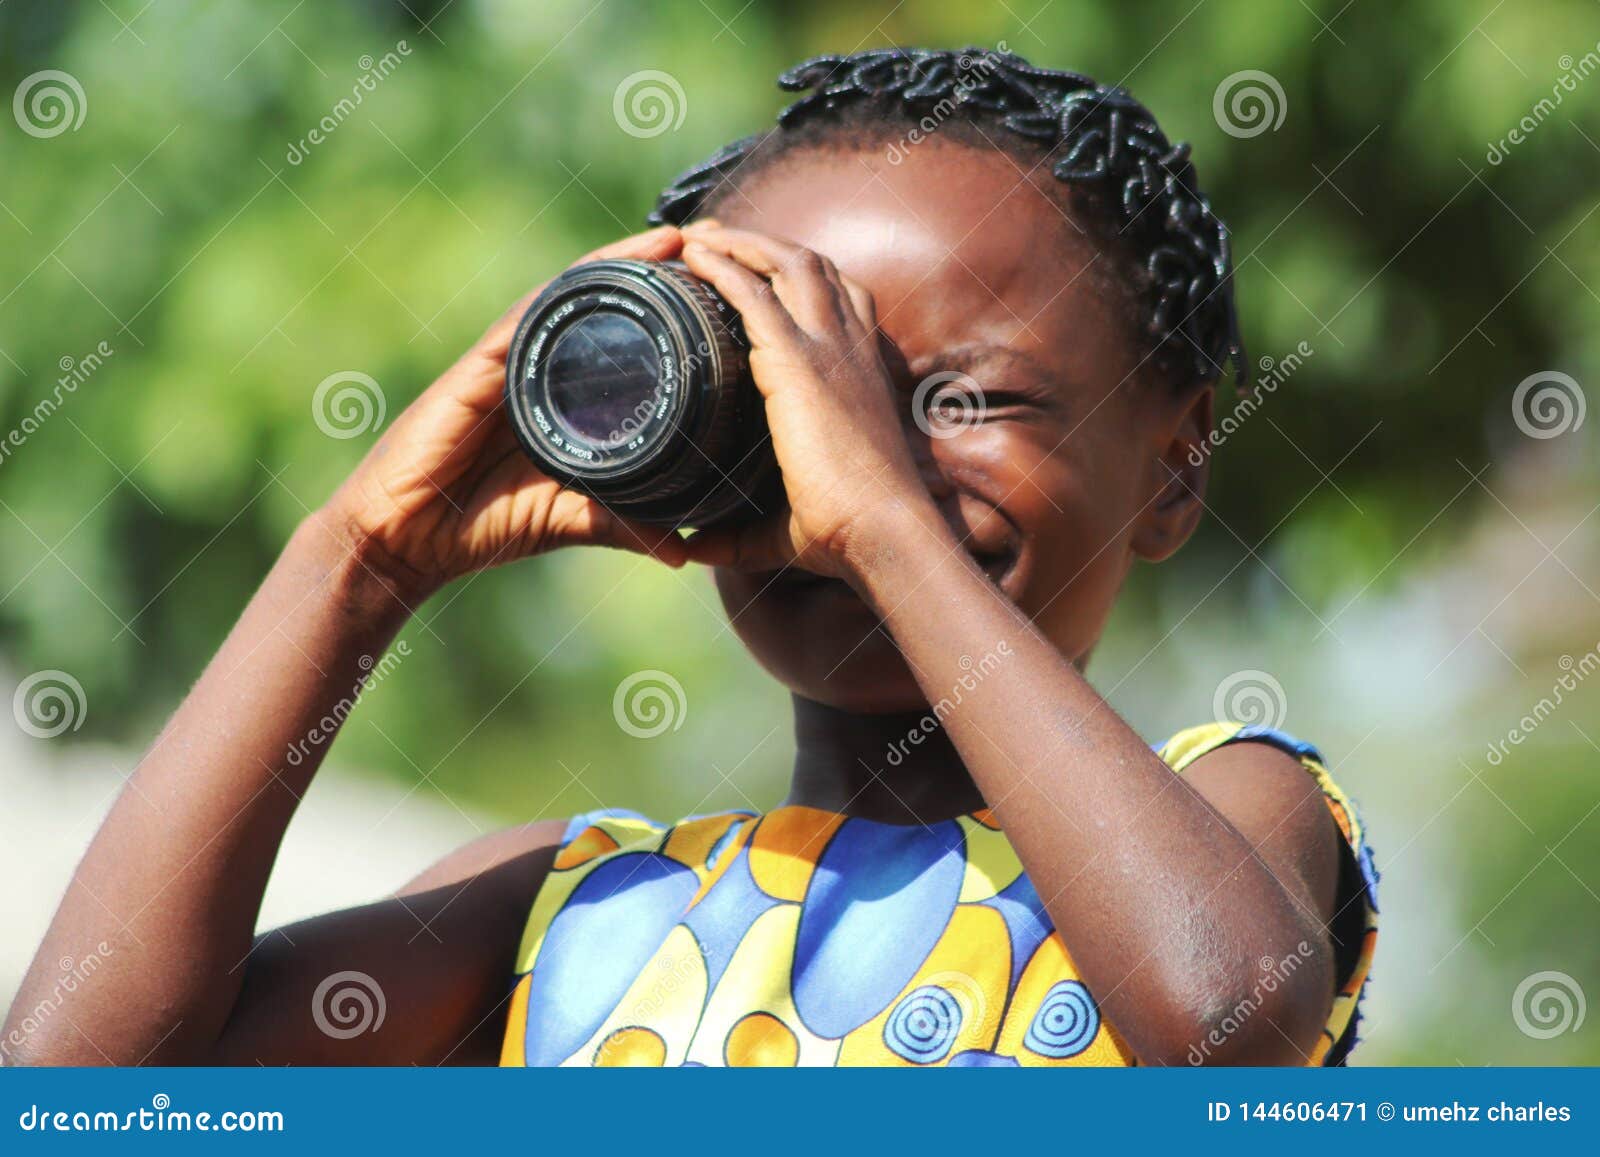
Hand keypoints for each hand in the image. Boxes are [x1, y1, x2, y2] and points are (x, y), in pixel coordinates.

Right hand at [320, 226, 689, 601]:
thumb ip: (621, 525)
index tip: (723, 285)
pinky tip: (598, 273)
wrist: (406, 542)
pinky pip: (521, 322)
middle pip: (600, 301)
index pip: (621, 336)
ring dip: (618, 264)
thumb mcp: (567, 521)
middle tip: (713, 241)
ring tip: (672, 240)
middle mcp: (536, 366)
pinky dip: (559, 295)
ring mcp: (504, 362)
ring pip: (568, 297)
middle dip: (653, 267)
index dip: (666, 307)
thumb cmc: (480, 525)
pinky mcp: (475, 371)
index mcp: (560, 394)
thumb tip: (685, 551)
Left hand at [677, 223, 933, 578]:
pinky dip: (723, 267)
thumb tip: (690, 547)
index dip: (797, 275)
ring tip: (696, 235)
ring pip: (784, 262)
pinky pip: (753, 293)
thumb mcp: (788, 524)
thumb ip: (738, 530)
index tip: (755, 267)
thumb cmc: (846, 536)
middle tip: (712, 237)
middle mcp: (850, 348)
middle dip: (761, 242)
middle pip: (809, 265)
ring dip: (739, 241)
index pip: (838, 298)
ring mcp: (828, 348)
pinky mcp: (798, 362)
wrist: (883, 532)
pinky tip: (692, 257)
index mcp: (862, 372)